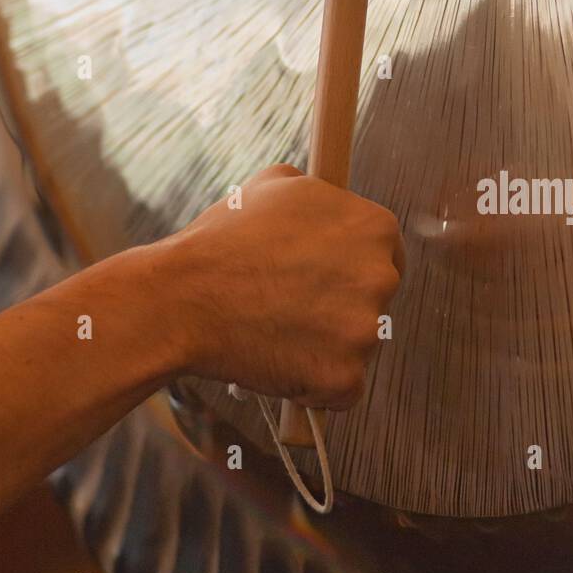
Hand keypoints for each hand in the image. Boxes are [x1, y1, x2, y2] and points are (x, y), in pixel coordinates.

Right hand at [161, 164, 403, 409]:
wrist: (184, 297)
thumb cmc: (224, 239)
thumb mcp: (275, 184)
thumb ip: (320, 193)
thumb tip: (331, 200)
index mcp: (374, 227)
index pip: (388, 253)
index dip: (354, 267)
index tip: (331, 279)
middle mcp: (381, 277)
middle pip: (376, 301)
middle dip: (342, 307)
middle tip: (293, 306)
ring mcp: (365, 330)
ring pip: (357, 345)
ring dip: (325, 345)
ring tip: (275, 329)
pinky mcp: (345, 377)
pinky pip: (340, 387)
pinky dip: (314, 384)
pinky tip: (277, 360)